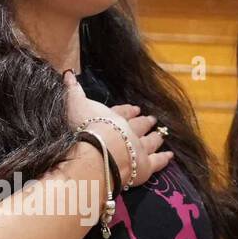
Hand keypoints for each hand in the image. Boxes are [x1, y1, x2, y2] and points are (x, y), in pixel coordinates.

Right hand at [63, 73, 171, 187]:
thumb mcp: (74, 105)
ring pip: (151, 141)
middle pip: (139, 126)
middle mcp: (129, 131)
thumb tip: (67, 72)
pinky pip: (158, 161)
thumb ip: (72, 90)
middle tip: (152, 119)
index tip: (136, 109)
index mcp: (113, 117)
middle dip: (145, 122)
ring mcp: (139, 148)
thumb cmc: (85, 128)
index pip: (123, 113)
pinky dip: (164, 158)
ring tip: (161, 134)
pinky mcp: (145, 166)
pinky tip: (170, 155)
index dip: (129, 111)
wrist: (99, 153)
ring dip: (156, 137)